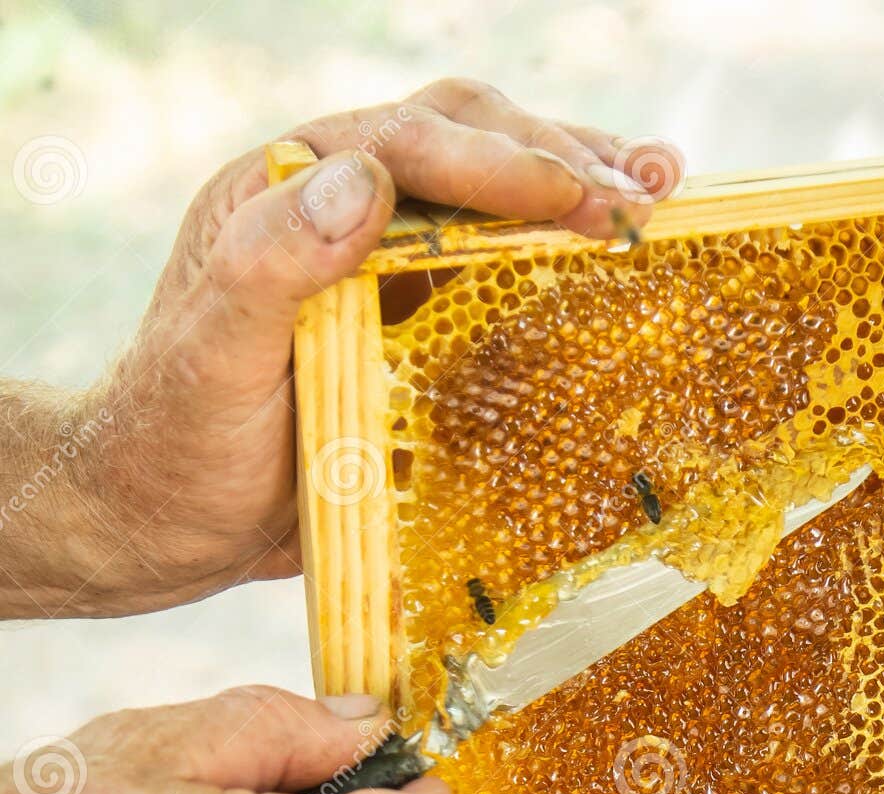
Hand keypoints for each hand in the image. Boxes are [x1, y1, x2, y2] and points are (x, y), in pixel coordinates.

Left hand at [25, 79, 683, 615]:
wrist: (174, 518)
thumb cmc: (179, 443)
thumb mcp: (210, 358)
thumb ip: (268, 264)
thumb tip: (363, 184)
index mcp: (286, 190)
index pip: (408, 146)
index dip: (502, 164)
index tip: (582, 200)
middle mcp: (344, 207)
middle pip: (466, 139)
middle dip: (561, 156)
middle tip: (645, 194)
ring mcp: (390, 259)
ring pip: (496, 188)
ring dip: (580, 181)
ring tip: (664, 191)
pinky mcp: (425, 315)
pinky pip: (505, 263)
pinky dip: (569, 251)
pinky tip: (623, 256)